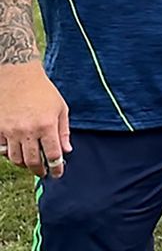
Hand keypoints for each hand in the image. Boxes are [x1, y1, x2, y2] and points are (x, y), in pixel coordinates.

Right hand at [0, 62, 71, 177]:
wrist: (18, 76)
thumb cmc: (43, 91)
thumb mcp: (61, 108)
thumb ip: (64, 131)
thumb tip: (66, 151)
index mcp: (47, 125)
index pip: (52, 155)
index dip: (56, 168)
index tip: (58, 173)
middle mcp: (28, 131)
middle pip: (33, 161)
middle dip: (40, 170)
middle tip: (44, 172)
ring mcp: (11, 131)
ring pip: (16, 159)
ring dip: (24, 165)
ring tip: (31, 163)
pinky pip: (2, 150)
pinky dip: (9, 155)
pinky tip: (17, 152)